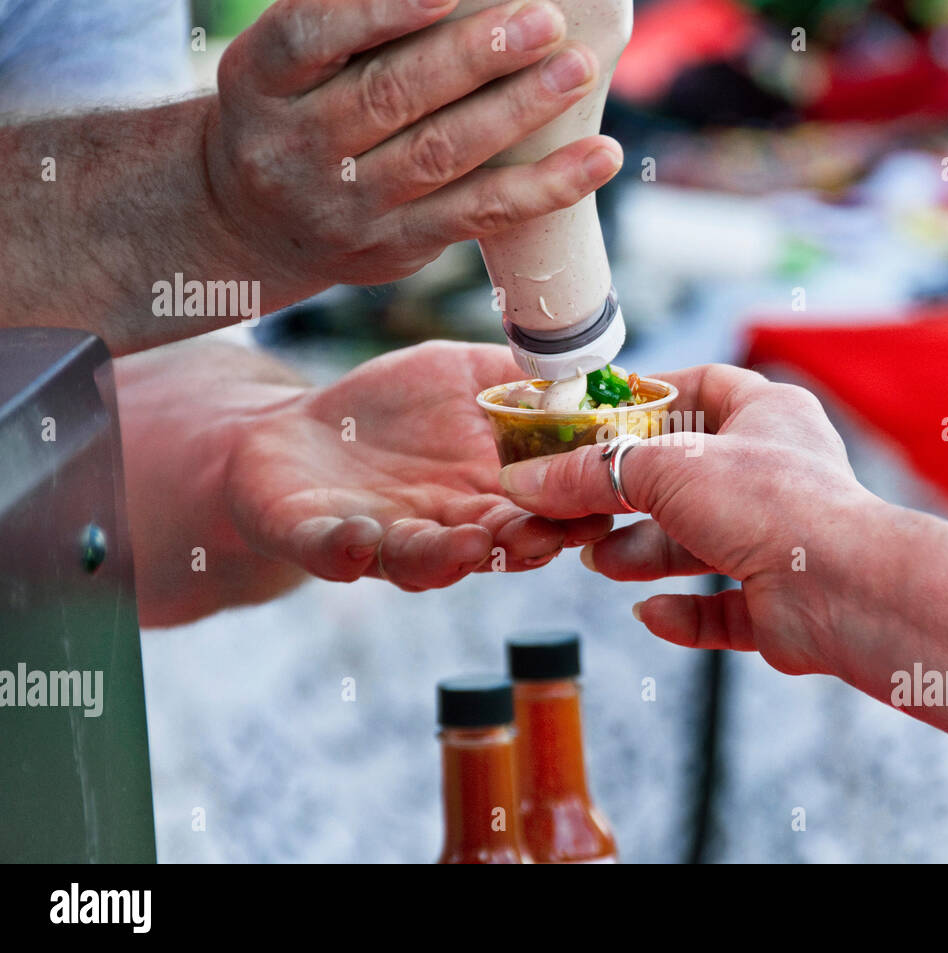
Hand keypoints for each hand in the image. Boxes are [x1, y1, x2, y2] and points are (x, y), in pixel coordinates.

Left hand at [120, 339, 610, 624]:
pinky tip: (358, 536)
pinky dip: (346, 550)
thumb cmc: (394, 408)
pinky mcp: (319, 540)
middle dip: (524, 545)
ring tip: (472, 543)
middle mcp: (447, 528)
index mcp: (491, 494)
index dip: (574, 511)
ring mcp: (385, 539)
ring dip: (448, 558)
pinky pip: (334, 553)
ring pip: (422, 562)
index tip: (602, 502)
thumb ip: (520, 379)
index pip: (546, 509)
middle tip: (547, 536)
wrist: (298, 430)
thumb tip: (594, 369)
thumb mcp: (465, 377)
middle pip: (496, 548)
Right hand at [205, 0, 621, 297]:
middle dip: (473, 55)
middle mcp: (296, 147)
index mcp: (259, 79)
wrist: (253, 224)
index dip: (378, 11)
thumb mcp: (285, 58)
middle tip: (543, 19)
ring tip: (577, 69)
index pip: (311, 35)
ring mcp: (348, 205)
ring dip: (518, 111)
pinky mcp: (398, 246)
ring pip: (441, 155)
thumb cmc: (292, 109)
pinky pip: (482, 215)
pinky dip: (546, 187)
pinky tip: (600, 156)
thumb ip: (346, 17)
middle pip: (390, 95)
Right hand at [496, 364, 878, 673]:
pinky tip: (651, 613)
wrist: (843, 589)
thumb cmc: (772, 503)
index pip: (700, 387)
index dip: (645, 399)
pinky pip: (719, 606)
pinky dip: (683, 611)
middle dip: (628, 494)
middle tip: (576, 505)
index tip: (592, 418)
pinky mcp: (777, 601)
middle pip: (684, 476)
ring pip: (696, 544)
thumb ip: (591, 473)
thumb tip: (525, 481)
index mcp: (767, 415)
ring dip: (645, 554)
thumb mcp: (664, 471)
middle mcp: (776, 473)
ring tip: (599, 559)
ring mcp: (778, 539)